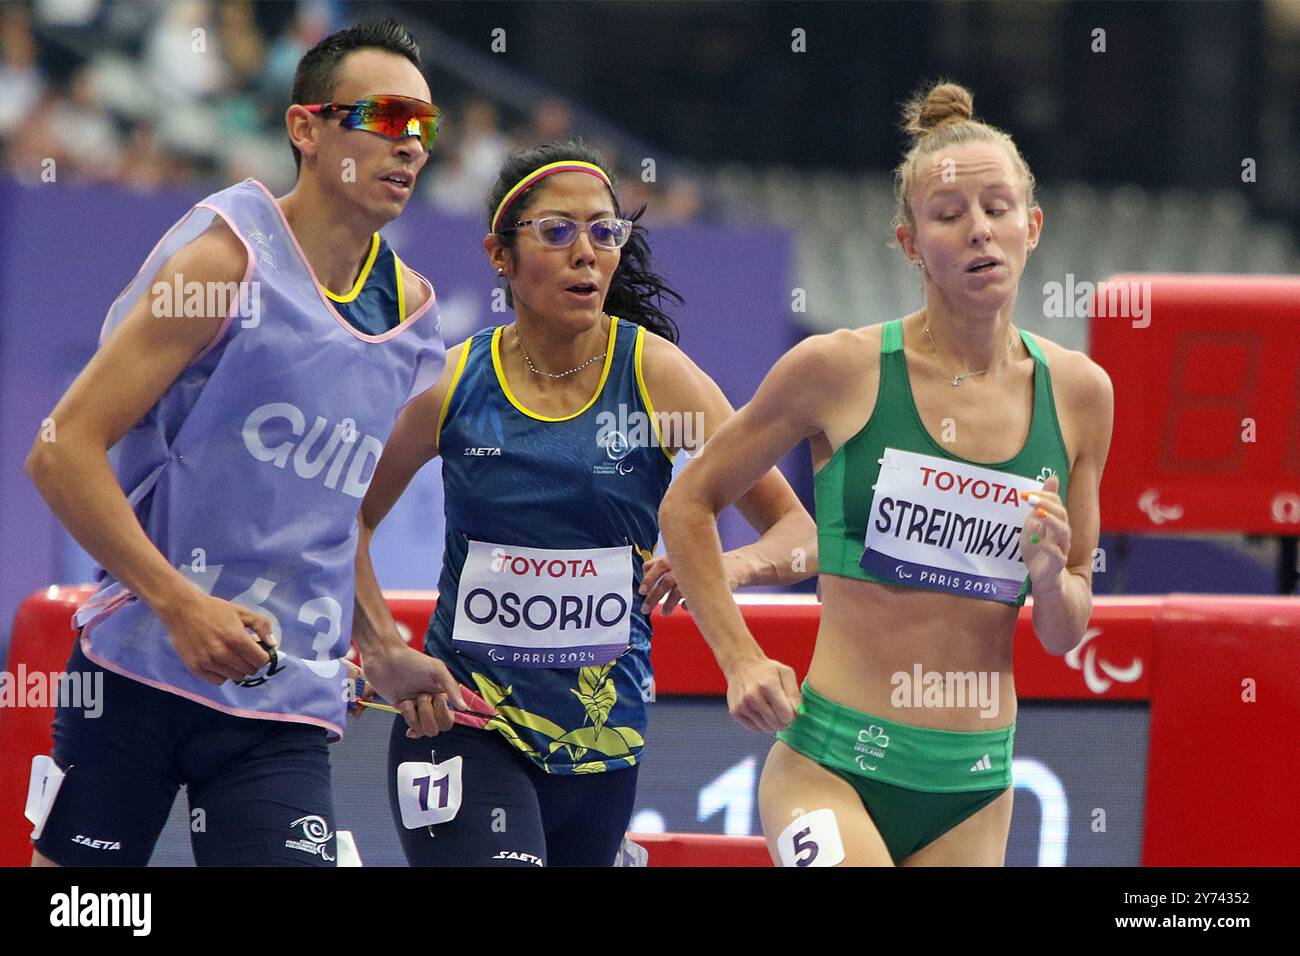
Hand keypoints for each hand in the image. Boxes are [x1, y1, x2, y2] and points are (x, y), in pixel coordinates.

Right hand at [158, 593, 273, 685]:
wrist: (182, 610)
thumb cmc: (214, 609)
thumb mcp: (242, 612)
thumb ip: (261, 626)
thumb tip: (273, 644)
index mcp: (236, 639)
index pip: (261, 661)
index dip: (263, 656)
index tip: (259, 650)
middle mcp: (222, 653)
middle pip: (249, 670)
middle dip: (252, 662)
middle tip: (245, 651)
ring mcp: (208, 662)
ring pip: (236, 677)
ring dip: (238, 669)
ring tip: (232, 656)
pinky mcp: (196, 668)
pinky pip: (218, 681)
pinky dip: (223, 674)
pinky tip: (220, 662)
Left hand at [363, 644, 465, 738]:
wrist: (385, 661)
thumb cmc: (411, 660)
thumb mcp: (437, 669)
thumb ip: (452, 688)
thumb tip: (464, 707)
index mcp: (443, 693)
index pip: (450, 718)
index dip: (443, 713)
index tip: (436, 698)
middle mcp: (432, 703)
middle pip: (438, 727)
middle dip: (428, 714)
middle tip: (421, 697)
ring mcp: (418, 708)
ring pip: (425, 730)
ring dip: (416, 715)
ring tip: (409, 699)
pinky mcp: (404, 711)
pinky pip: (412, 726)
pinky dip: (409, 720)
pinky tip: (406, 708)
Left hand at [639, 551, 742, 615]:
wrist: (730, 566)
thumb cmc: (701, 563)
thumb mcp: (682, 558)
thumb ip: (662, 561)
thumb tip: (644, 566)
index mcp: (677, 558)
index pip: (658, 568)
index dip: (648, 579)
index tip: (641, 591)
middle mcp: (685, 567)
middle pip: (665, 583)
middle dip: (653, 597)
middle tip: (645, 609)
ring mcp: (696, 577)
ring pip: (678, 593)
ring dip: (668, 605)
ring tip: (663, 613)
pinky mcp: (708, 586)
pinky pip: (692, 600)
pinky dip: (685, 605)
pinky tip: (683, 608)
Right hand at [723, 654, 800, 733]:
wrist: (740, 664)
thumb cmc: (768, 670)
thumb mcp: (785, 673)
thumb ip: (794, 694)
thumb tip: (798, 713)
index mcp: (768, 685)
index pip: (786, 715)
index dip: (792, 715)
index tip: (790, 709)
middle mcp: (753, 696)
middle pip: (777, 724)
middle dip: (784, 722)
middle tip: (783, 713)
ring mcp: (742, 705)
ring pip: (766, 729)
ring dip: (773, 724)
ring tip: (772, 711)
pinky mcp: (735, 711)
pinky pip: (755, 729)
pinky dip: (762, 724)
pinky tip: (762, 712)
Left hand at [1020, 474, 1070, 590]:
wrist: (1047, 582)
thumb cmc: (1038, 554)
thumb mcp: (1033, 527)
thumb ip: (1039, 507)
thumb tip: (1052, 478)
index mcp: (1057, 524)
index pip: (1056, 504)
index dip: (1043, 496)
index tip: (1024, 493)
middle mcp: (1062, 535)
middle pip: (1062, 514)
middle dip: (1046, 504)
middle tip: (1028, 499)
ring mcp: (1062, 550)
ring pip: (1063, 532)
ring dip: (1050, 521)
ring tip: (1038, 513)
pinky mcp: (1057, 566)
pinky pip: (1056, 554)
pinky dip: (1046, 545)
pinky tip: (1035, 538)